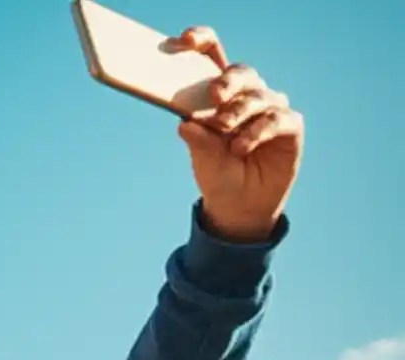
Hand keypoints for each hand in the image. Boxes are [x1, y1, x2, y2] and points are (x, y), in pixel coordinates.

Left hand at [173, 27, 303, 241]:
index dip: (200, 42)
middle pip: (241, 72)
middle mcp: (246, 97)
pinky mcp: (289, 127)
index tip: (184, 39)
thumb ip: (197, 140)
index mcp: (218, 95)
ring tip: (225, 132)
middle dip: (228, 80)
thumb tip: (185, 123)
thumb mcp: (202, 159)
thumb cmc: (217, 175)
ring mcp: (270, 110)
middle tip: (215, 95)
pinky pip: (277, 119)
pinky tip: (242, 146)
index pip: (212, 57)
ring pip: (259, 96)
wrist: (238, 207)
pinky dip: (258, 131)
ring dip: (240, 112)